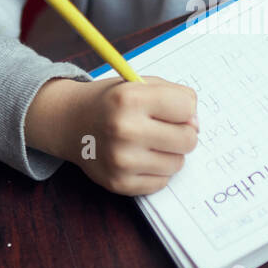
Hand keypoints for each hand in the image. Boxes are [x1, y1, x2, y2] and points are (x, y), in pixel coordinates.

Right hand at [26, 74, 198, 194]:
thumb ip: (175, 96)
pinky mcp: (120, 183)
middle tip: (163, 128)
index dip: (184, 108)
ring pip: (178, 163)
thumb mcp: (139, 84)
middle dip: (181, 132)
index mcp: (130, 99)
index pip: (187, 107)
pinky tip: (139, 158)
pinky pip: (162, 181)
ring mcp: (121, 161)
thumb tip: (196, 126)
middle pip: (188, 139)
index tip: (171, 109)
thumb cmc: (113, 102)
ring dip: (169, 153)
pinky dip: (156, 171)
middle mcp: (124, 130)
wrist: (71, 123)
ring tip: (148, 143)